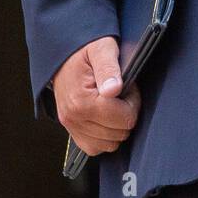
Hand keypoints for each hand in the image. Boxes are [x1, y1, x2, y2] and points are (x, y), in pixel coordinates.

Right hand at [52, 35, 140, 156]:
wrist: (63, 57)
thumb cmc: (85, 52)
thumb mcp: (101, 49)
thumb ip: (109, 68)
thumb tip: (114, 89)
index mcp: (82, 100)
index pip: (124, 118)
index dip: (133, 102)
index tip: (127, 87)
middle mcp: (73, 117)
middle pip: (119, 133)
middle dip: (126, 114)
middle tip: (121, 94)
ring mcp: (71, 126)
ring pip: (109, 144)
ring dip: (116, 126)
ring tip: (113, 104)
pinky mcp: (71, 132)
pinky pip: (94, 148)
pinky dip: (105, 137)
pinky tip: (106, 118)